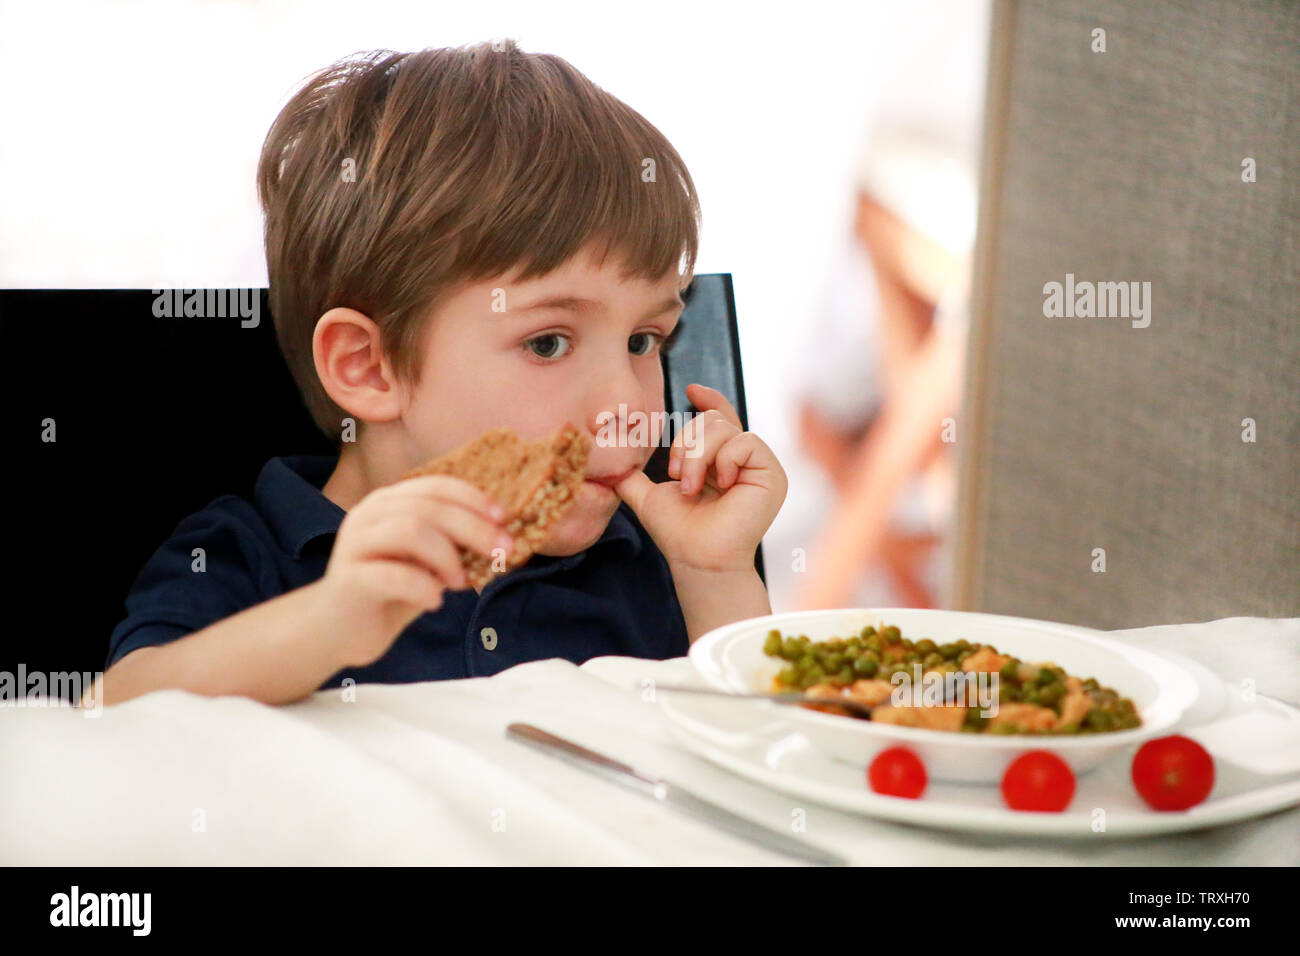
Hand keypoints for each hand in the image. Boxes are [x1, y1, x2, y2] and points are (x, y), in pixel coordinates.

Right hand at [319, 475, 512, 666]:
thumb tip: (503, 535)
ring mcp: (355, 544)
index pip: (436, 486)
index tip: (504, 518)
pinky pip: (393, 575)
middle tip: (503, 551)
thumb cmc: (392, 591)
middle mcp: (369, 514)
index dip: (474, 499)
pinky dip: (423, 587)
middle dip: (474, 528)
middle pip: (429, 507)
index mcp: (389, 502)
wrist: (340, 628)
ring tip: (460, 583)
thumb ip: (455, 543)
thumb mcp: (429, 561)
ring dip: (447, 557)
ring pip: (410, 531)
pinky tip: (434, 602)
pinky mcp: (349, 579)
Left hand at [614, 384, 786, 573]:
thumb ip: (632, 476)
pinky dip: (725, 459)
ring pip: (725, 429)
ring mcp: (758, 466)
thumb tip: (611, 457)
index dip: (709, 399)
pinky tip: (721, 483)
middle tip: (678, 476)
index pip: (719, 418)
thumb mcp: (648, 496)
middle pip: (713, 420)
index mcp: (718, 460)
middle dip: (687, 443)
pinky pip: (746, 441)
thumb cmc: (679, 532)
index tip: (691, 390)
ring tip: (692, 487)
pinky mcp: (772, 474)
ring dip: (698, 456)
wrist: (697, 558)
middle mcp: (741, 460)